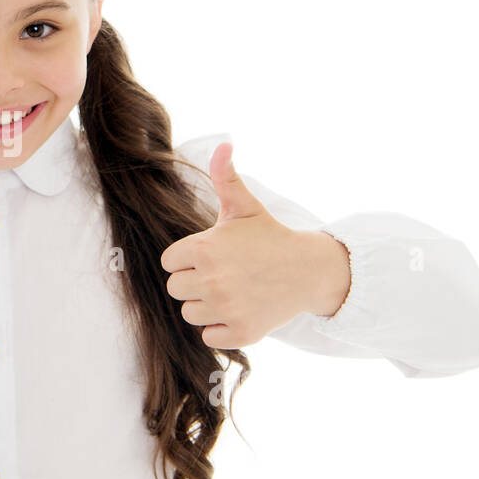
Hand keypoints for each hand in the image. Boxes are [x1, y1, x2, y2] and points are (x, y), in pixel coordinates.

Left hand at [159, 142, 314, 348]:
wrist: (309, 270)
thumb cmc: (269, 237)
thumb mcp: (244, 207)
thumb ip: (224, 176)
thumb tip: (223, 143)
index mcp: (205, 249)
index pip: (169, 262)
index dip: (187, 258)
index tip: (210, 255)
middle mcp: (212, 280)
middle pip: (175, 289)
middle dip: (194, 282)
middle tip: (222, 273)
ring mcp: (227, 308)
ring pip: (189, 314)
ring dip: (205, 305)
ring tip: (230, 291)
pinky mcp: (241, 332)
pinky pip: (208, 336)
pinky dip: (221, 328)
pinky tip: (239, 310)